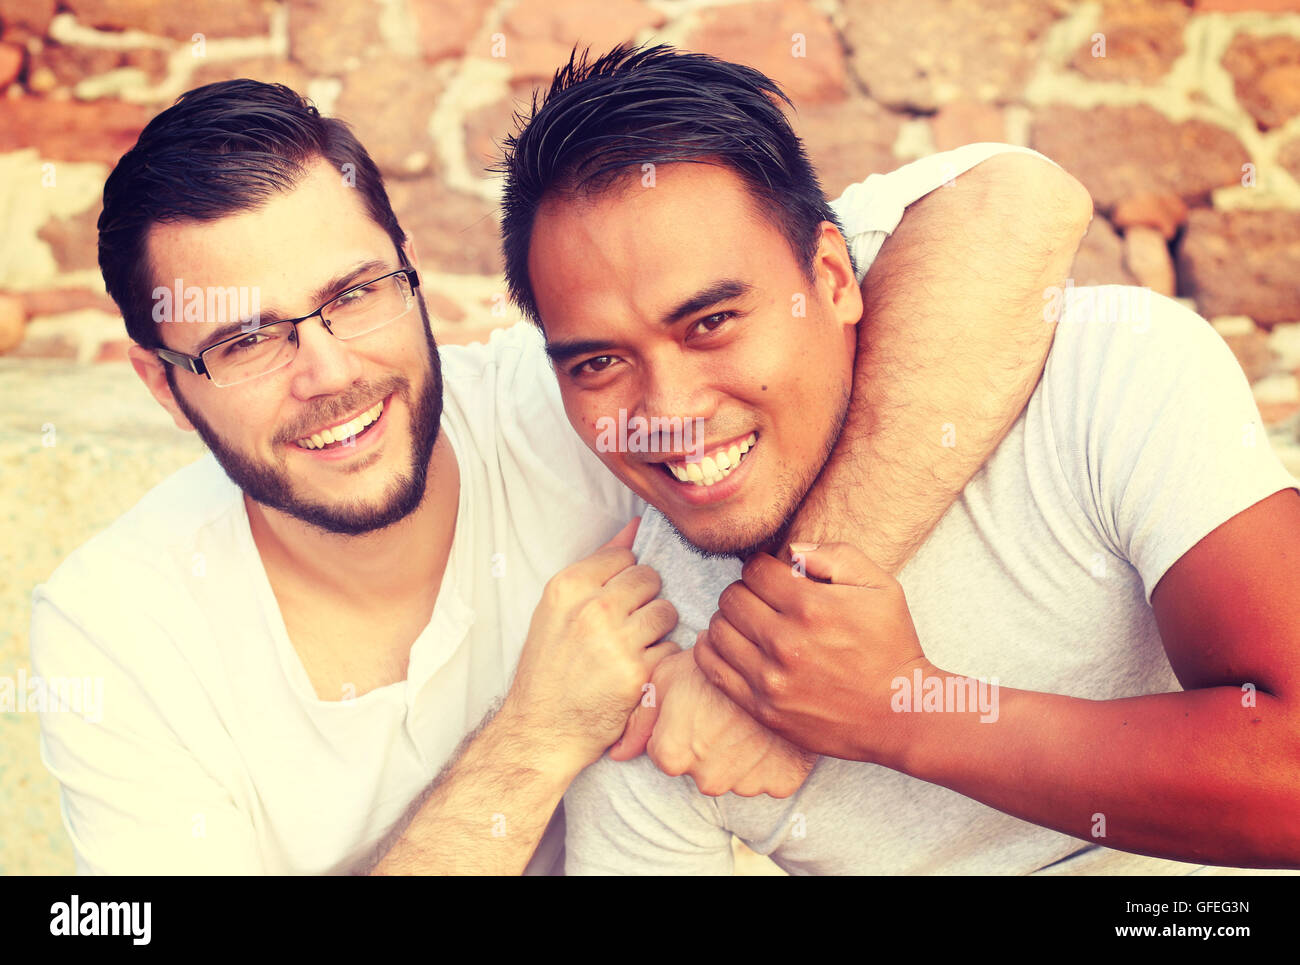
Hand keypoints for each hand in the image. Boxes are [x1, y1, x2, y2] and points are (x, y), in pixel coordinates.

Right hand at [505, 518, 678, 774]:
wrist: (542, 729)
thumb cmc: (549, 667)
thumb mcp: (557, 609)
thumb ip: (597, 565)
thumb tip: (635, 526)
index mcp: (567, 587)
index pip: (624, 556)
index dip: (624, 578)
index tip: (613, 600)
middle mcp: (592, 609)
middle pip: (649, 579)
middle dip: (645, 600)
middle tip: (627, 625)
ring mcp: (616, 641)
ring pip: (666, 612)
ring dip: (657, 629)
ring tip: (634, 647)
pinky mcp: (637, 673)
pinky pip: (670, 650)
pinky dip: (659, 661)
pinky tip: (637, 672)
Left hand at [610, 647, 815, 797]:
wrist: (777, 660)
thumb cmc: (713, 665)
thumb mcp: (667, 677)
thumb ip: (640, 719)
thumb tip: (618, 754)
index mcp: (671, 755)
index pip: (666, 754)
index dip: (681, 728)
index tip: (697, 707)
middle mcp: (706, 778)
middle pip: (701, 768)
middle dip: (709, 744)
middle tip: (723, 712)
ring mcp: (746, 784)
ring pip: (736, 774)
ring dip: (740, 754)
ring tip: (746, 720)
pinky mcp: (781, 783)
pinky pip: (769, 778)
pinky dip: (770, 760)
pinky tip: (768, 733)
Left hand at [693, 542, 930, 765]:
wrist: (900, 714)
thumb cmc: (892, 646)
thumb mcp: (881, 588)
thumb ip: (837, 556)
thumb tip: (791, 550)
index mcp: (811, 607)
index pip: (754, 570)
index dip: (763, 569)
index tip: (774, 578)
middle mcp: (785, 642)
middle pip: (732, 597)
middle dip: (746, 592)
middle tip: (762, 601)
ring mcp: (771, 678)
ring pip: (718, 629)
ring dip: (729, 619)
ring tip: (749, 622)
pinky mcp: (762, 708)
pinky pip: (712, 667)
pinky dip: (711, 648)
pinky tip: (727, 642)